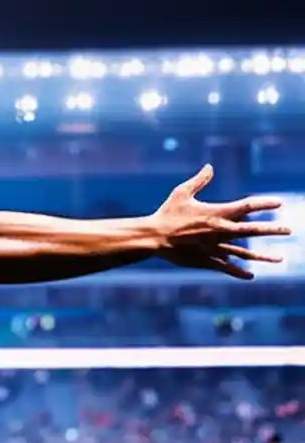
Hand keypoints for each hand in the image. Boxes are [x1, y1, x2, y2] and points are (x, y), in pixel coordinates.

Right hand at [151, 165, 290, 278]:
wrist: (153, 237)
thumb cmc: (166, 213)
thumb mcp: (182, 193)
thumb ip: (199, 180)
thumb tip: (210, 167)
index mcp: (217, 213)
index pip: (248, 206)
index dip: (265, 203)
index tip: (279, 203)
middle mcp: (221, 231)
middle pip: (253, 230)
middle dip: (273, 230)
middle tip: (289, 230)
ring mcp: (215, 248)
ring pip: (244, 253)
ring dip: (263, 256)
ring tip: (279, 259)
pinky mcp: (206, 261)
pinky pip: (227, 267)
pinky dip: (239, 272)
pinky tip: (251, 275)